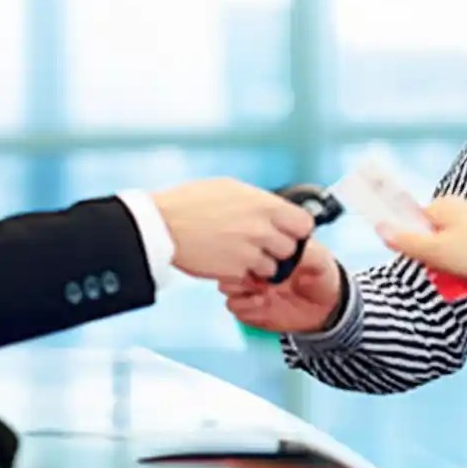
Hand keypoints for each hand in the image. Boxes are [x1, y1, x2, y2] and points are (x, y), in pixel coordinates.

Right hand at [152, 178, 314, 280]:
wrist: (162, 224)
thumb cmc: (191, 202)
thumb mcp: (230, 189)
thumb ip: (258, 201)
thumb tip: (274, 208)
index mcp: (264, 205)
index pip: (304, 224)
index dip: (297, 230)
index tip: (288, 232)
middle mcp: (261, 229)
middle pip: (291, 249)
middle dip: (278, 249)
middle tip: (261, 245)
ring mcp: (249, 252)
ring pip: (273, 268)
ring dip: (260, 264)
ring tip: (240, 253)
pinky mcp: (235, 271)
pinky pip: (250, 278)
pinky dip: (241, 275)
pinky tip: (225, 261)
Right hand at [217, 239, 343, 333]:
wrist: (325, 308)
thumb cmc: (320, 277)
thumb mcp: (320, 259)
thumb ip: (305, 253)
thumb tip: (290, 250)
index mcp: (269, 247)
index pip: (247, 239)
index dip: (254, 244)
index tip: (269, 252)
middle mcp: (256, 264)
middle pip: (230, 261)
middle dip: (244, 268)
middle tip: (263, 275)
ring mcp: (250, 285)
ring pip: (226, 282)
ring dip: (242, 286)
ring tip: (263, 291)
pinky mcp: (248, 306)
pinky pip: (232, 304)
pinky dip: (245, 304)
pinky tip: (262, 302)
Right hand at [383, 195, 466, 330]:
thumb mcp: (436, 250)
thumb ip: (406, 241)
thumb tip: (380, 228)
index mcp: (446, 205)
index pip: (411, 218)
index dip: (407, 238)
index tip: (412, 253)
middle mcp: (458, 214)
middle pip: (425, 238)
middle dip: (428, 258)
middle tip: (439, 268)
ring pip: (441, 254)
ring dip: (444, 270)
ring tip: (457, 275)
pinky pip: (457, 263)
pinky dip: (459, 274)